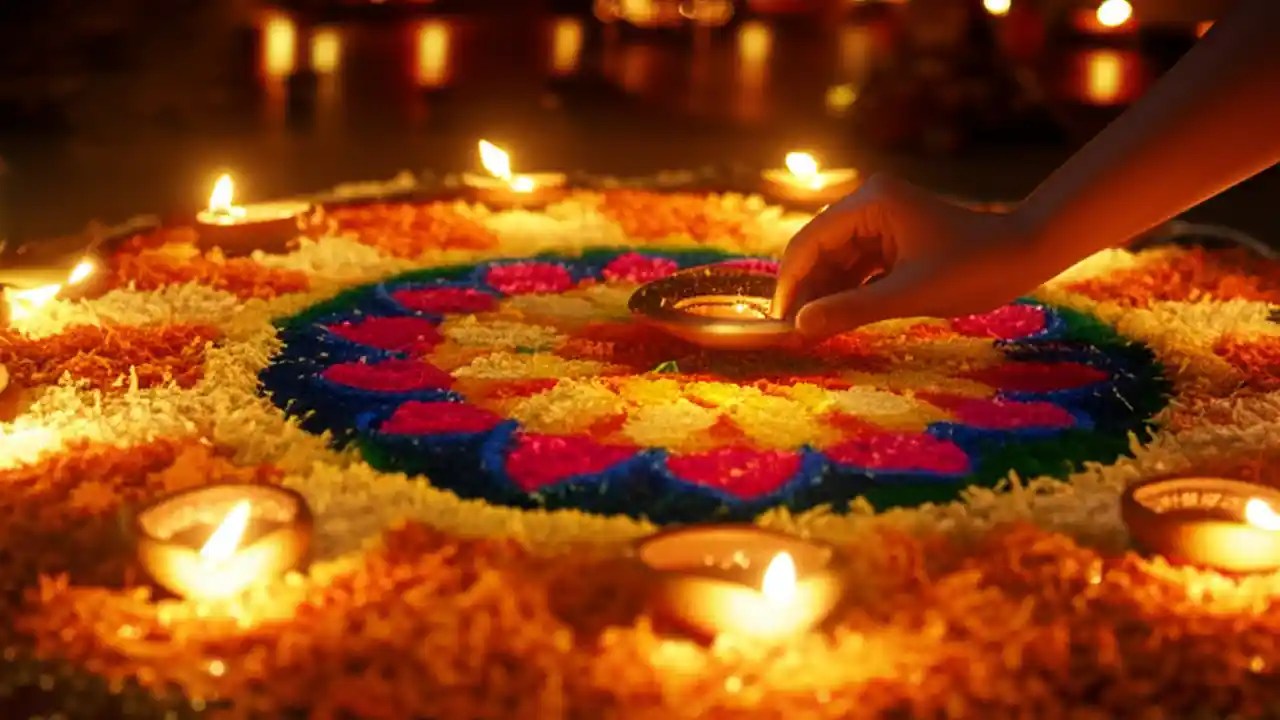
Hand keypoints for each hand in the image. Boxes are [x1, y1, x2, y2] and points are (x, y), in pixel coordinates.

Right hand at [772, 174, 1052, 338]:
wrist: (1024, 254)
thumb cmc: (973, 268)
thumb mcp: (908, 294)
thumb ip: (850, 310)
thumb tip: (799, 328)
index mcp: (870, 201)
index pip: (809, 242)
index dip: (790, 283)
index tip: (780, 322)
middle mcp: (869, 203)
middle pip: (818, 250)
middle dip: (806, 291)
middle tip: (794, 335)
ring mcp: (880, 221)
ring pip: (836, 262)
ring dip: (825, 295)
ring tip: (813, 334)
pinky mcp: (892, 239)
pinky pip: (857, 267)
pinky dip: (847, 293)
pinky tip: (837, 321)